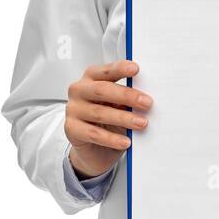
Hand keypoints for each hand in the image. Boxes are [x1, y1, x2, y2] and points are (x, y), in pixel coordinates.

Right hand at [65, 60, 151, 179]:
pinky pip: (93, 133)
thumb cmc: (109, 121)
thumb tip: (146, 98)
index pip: (106, 71)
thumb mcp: (120, 106)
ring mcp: (73, 109)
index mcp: (91, 78)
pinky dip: (112, 139)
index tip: (136, 69)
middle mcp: (79, 90)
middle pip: (102, 90)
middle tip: (147, 103)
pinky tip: (126, 142)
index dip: (120, 69)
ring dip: (123, 119)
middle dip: (127, 96)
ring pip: (100, 113)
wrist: (94, 149)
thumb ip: (128, 99)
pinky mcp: (71, 129)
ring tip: (142, 123)